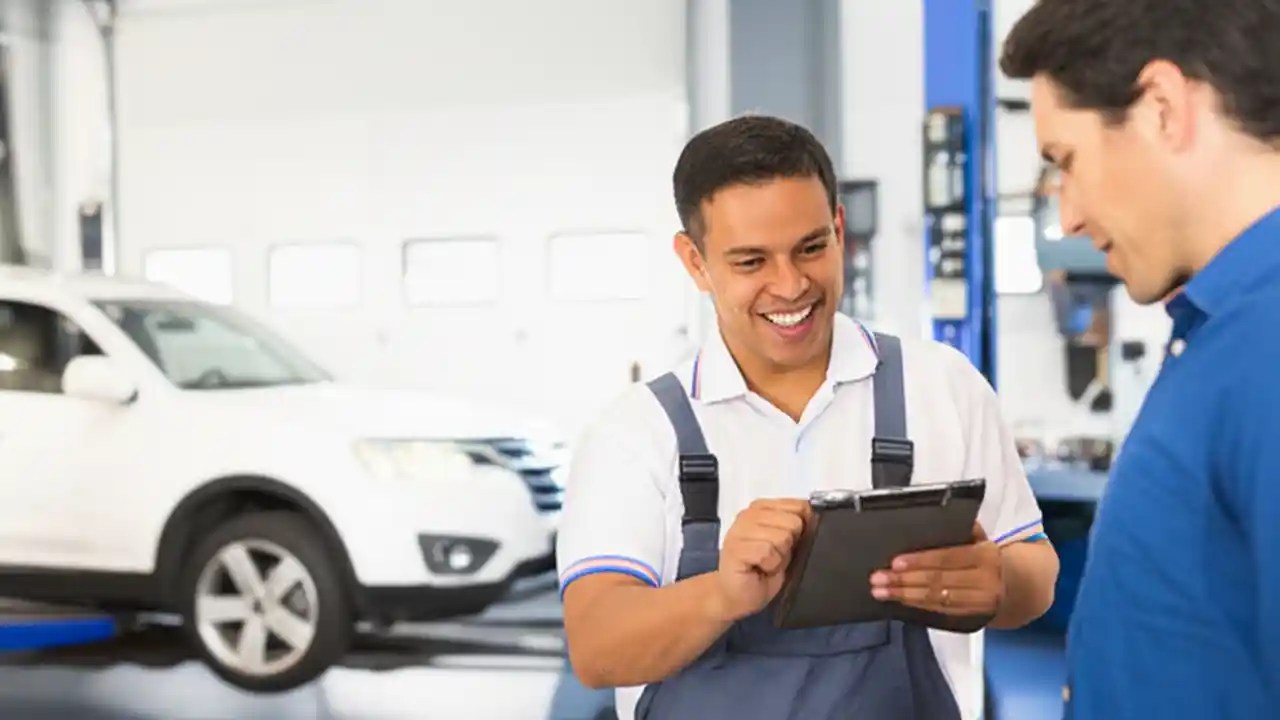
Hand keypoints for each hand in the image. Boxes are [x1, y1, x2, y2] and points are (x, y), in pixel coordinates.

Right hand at [710, 498, 811, 622]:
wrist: (737, 597)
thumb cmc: (763, 571)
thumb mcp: (788, 545)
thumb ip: (798, 527)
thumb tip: (814, 517)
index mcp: (762, 508)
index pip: (798, 506)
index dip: (801, 529)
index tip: (787, 543)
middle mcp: (748, 514)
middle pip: (792, 522)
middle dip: (789, 545)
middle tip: (774, 557)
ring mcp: (739, 530)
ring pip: (781, 537)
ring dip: (779, 558)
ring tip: (766, 564)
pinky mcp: (735, 548)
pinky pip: (767, 552)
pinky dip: (770, 566)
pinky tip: (759, 569)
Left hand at [868, 522, 1002, 616]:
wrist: (1014, 584)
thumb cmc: (984, 554)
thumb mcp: (980, 538)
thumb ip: (961, 529)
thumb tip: (936, 516)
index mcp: (985, 555)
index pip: (948, 558)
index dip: (920, 561)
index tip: (895, 562)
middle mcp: (985, 580)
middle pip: (938, 581)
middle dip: (904, 580)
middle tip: (877, 578)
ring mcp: (979, 601)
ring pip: (937, 598)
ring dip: (905, 595)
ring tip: (880, 591)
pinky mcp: (972, 615)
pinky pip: (940, 610)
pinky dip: (916, 605)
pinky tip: (898, 600)